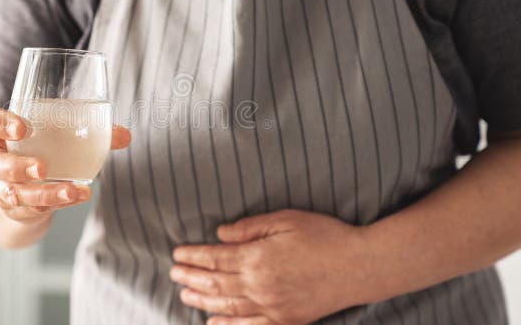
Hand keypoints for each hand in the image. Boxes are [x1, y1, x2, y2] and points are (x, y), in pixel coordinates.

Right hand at [0, 107, 130, 223]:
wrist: (16, 184)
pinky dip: (57, 203)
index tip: (21, 128)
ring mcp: (1, 188)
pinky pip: (34, 208)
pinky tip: (77, 196)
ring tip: (71, 192)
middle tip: (42, 168)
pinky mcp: (17, 208)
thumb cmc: (35, 149)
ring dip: (44, 193)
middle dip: (17, 167)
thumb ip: (87, 130)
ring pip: (14, 193)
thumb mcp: (50, 134)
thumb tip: (124, 135)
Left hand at [170, 209, 369, 324]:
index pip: (215, 258)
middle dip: (191, 278)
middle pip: (215, 284)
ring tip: (184, 295)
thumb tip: (220, 233)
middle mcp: (260, 286)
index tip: (177, 253)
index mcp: (258, 258)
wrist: (361, 266)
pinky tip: (213, 324)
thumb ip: (249, 228)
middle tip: (173, 274)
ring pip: (227, 306)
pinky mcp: (287, 320)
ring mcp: (273, 307)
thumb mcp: (286, 220)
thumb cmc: (325, 235)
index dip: (193, 256)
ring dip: (202, 301)